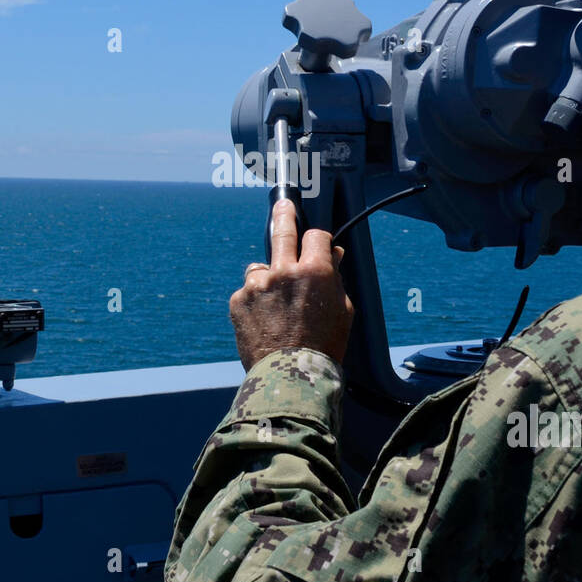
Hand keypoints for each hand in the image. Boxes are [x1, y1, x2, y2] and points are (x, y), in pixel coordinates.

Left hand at [230, 199, 354, 370]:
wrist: (290, 376)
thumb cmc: (323, 346)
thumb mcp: (343, 311)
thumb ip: (335, 278)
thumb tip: (332, 255)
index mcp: (315, 272)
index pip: (316, 236)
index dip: (318, 239)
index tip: (316, 241)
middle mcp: (283, 272)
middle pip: (282, 230)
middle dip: (284, 214)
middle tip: (283, 205)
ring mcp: (257, 285)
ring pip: (261, 267)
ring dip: (268, 277)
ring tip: (276, 305)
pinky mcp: (238, 300)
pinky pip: (248, 291)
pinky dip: (255, 300)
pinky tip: (264, 321)